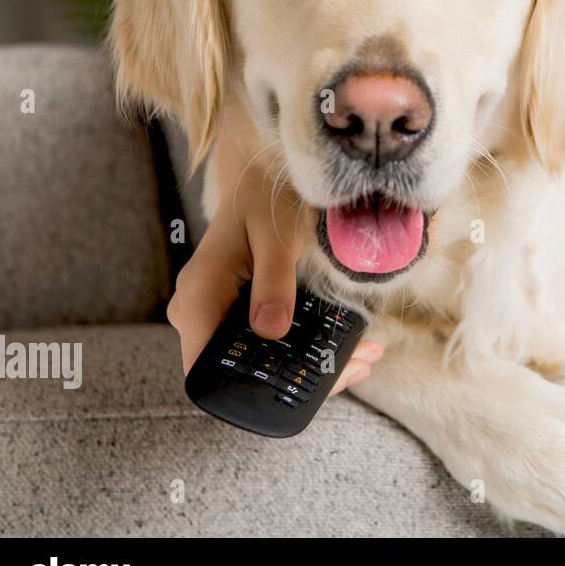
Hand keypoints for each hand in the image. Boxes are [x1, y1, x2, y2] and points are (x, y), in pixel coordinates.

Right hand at [166, 107, 383, 396]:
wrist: (261, 177)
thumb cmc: (264, 199)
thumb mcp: (275, 237)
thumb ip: (273, 282)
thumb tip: (271, 330)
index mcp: (198, 296)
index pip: (205, 367)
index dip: (250, 388)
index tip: (305, 388)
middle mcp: (200, 314)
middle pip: (241, 371)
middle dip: (300, 379)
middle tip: (357, 367)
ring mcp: (220, 316)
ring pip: (261, 362)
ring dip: (313, 367)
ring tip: (366, 357)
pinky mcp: (240, 314)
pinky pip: (269, 344)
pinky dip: (309, 349)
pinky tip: (349, 348)